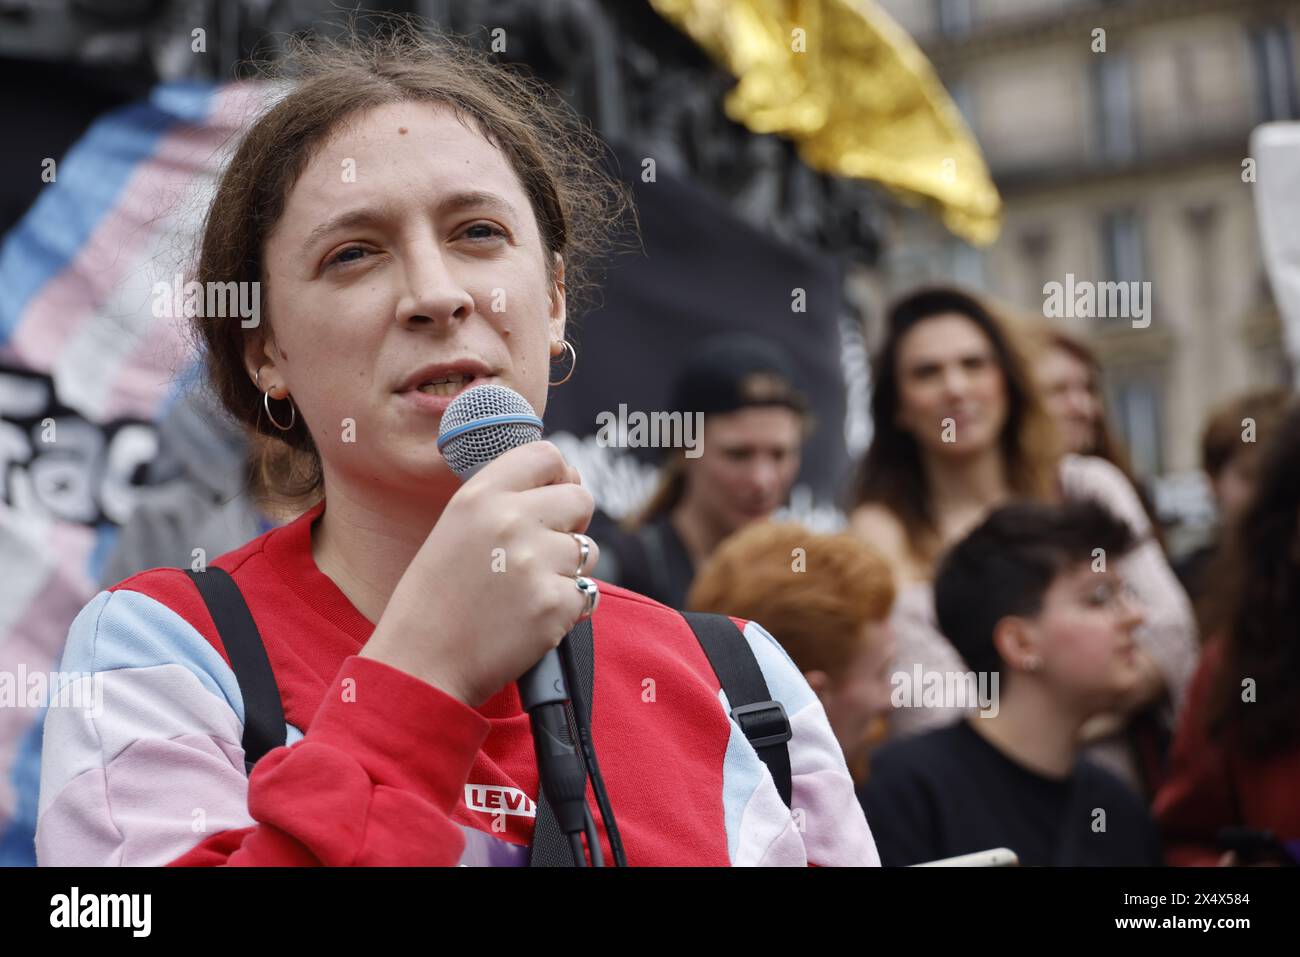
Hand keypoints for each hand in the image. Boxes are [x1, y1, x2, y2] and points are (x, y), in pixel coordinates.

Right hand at [360, 441, 597, 707]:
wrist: (421, 664)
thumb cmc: (435, 599)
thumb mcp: (455, 528)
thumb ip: (504, 500)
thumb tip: (568, 478)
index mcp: (480, 496)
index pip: (546, 455)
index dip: (557, 476)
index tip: (550, 499)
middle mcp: (510, 520)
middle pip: (579, 497)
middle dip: (572, 523)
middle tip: (543, 551)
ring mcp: (535, 562)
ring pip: (587, 549)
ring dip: (568, 569)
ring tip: (527, 590)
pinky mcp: (554, 603)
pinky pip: (585, 594)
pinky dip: (565, 609)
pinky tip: (530, 619)